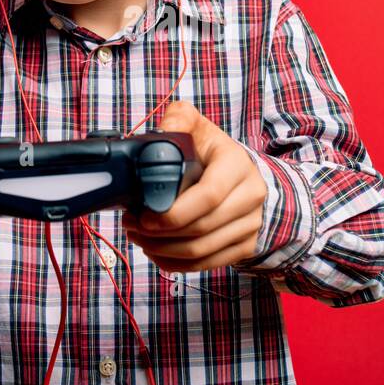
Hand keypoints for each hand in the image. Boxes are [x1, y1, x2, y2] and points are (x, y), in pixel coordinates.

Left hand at [121, 100, 266, 272]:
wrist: (247, 176)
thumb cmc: (213, 152)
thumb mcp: (198, 127)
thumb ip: (178, 120)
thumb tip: (159, 132)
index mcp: (237, 164)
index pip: (208, 195)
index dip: (172, 212)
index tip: (143, 215)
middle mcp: (251, 196)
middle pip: (201, 227)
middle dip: (159, 233)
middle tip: (132, 225)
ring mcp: (251, 224)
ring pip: (201, 250)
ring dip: (162, 250)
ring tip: (138, 237)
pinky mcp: (245, 246)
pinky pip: (207, 264)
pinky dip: (175, 263)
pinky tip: (155, 252)